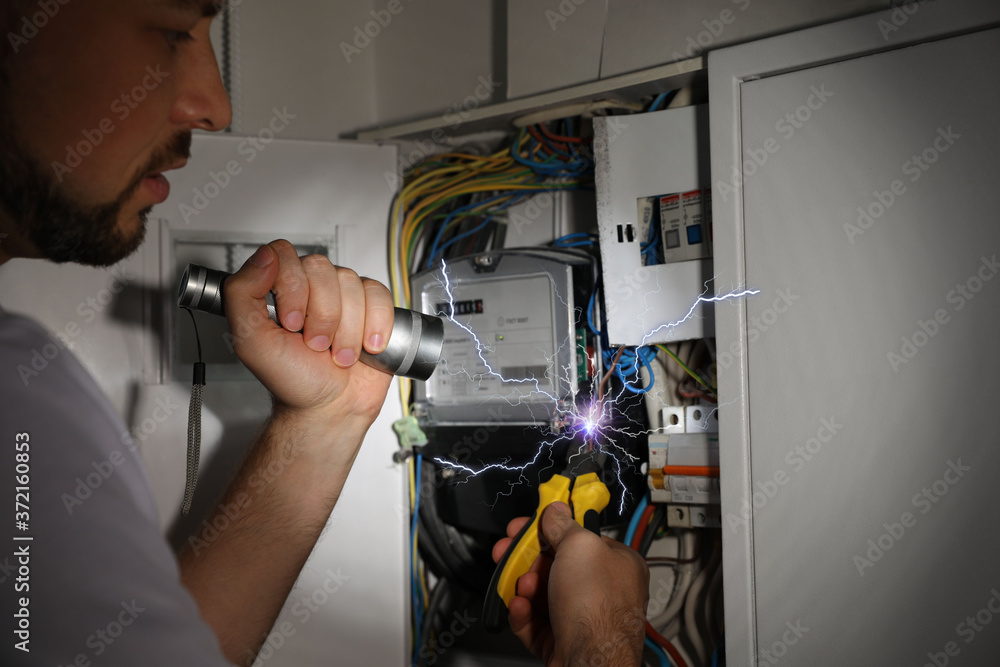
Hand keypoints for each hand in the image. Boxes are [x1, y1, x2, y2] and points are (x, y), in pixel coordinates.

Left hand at [223, 240, 394, 423]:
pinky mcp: (373, 308)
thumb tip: (264, 257)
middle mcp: (311, 287)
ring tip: (338, 354)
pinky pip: (380, 296)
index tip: (291, 322)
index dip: (292, 286)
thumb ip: (241, 293)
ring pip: (352, 284)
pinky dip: (376, 324)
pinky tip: (366, 346)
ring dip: (347, 329)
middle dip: (322, 315)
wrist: (329, 408)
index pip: (285, 255)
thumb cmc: (292, 378)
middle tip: (315, 344)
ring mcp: (344, 296)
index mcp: (279, 289)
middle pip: (322, 268)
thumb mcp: (250, 342)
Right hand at [492, 502, 648, 666]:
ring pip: (543, 595)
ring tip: (520, 585)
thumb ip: (564, 525)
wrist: (590, 663)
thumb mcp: (579, 546)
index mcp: (617, 564)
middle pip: (556, 566)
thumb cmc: (598, 608)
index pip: (579, 538)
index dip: (549, 529)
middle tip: (507, 551)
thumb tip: (556, 510)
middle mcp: (604, 592)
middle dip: (527, 559)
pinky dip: (523, 614)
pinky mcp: (564, 643)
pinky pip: (536, 623)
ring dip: (525, 587)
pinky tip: (518, 607)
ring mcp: (584, 620)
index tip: (527, 526)